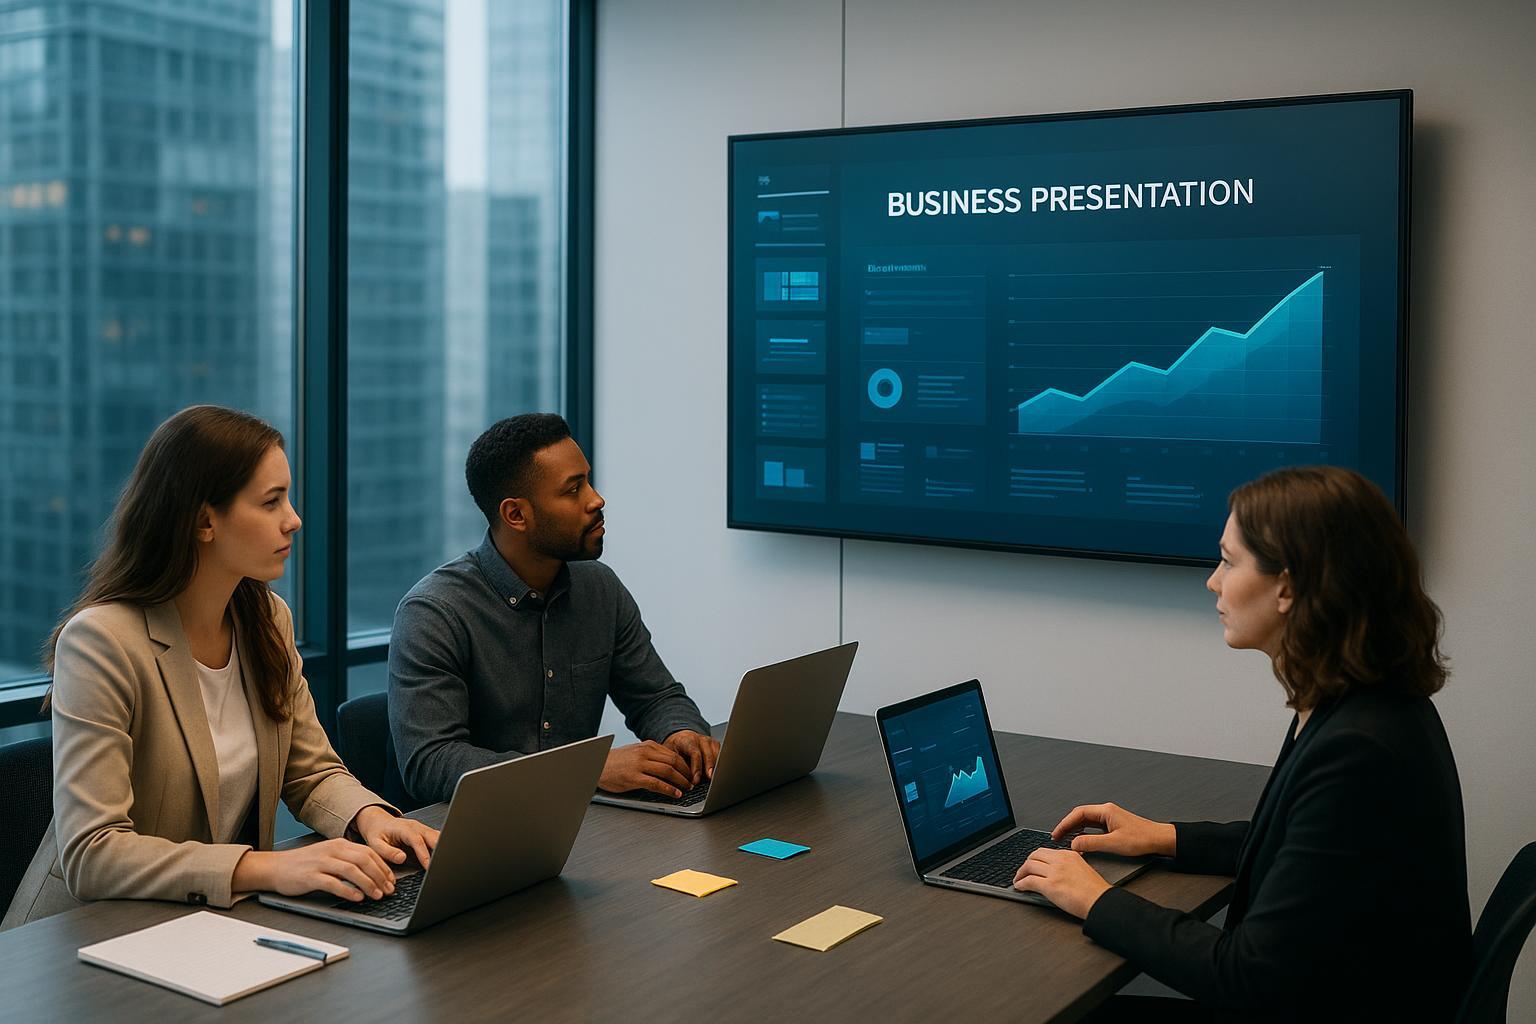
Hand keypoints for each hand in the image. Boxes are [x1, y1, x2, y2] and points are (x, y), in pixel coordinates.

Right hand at [234, 837, 397, 902]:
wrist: (275, 867)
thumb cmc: (304, 864)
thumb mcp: (329, 856)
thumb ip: (348, 861)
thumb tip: (373, 874)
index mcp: (340, 844)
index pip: (369, 853)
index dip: (384, 867)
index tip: (392, 880)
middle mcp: (332, 851)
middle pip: (364, 860)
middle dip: (380, 876)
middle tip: (388, 890)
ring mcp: (321, 863)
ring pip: (351, 870)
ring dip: (368, 884)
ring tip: (377, 895)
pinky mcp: (310, 876)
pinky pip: (333, 883)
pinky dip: (348, 891)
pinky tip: (357, 898)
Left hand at [352, 805, 438, 869]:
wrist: (379, 822)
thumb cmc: (377, 833)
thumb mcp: (375, 844)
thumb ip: (387, 852)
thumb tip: (402, 858)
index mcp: (404, 828)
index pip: (417, 841)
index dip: (424, 854)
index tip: (428, 866)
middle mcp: (416, 827)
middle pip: (433, 836)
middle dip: (440, 850)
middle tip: (442, 864)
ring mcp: (422, 829)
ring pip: (438, 837)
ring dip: (442, 848)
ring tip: (444, 862)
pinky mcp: (425, 833)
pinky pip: (437, 839)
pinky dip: (441, 847)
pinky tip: (442, 857)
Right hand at [598, 741, 693, 796]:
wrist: (596, 765)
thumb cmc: (616, 762)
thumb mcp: (636, 753)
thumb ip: (652, 756)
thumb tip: (670, 765)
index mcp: (647, 745)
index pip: (673, 754)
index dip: (686, 765)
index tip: (692, 773)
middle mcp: (645, 752)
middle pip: (674, 761)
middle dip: (686, 773)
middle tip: (693, 782)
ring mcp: (639, 764)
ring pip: (667, 771)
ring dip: (681, 781)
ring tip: (687, 788)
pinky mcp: (634, 777)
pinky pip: (656, 783)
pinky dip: (668, 789)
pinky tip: (674, 793)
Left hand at [663, 729, 719, 785]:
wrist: (680, 739)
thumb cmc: (674, 748)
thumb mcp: (670, 755)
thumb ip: (675, 765)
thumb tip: (678, 781)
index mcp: (686, 740)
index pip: (694, 753)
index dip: (696, 767)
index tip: (696, 780)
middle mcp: (699, 739)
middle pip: (708, 754)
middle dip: (708, 769)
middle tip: (707, 781)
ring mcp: (709, 741)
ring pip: (716, 755)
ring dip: (715, 768)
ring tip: (713, 780)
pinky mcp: (716, 745)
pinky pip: (721, 755)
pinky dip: (719, 765)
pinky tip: (716, 774)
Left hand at [1013, 849, 1112, 918]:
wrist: (1101, 902)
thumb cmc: (1096, 891)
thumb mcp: (1084, 869)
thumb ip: (1070, 866)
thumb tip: (1058, 872)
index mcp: (1069, 855)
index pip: (1046, 852)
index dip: (1036, 858)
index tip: (1032, 864)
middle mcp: (1060, 860)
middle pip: (1034, 856)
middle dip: (1026, 863)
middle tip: (1022, 871)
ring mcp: (1054, 872)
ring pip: (1029, 866)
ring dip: (1020, 873)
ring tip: (1018, 879)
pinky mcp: (1050, 886)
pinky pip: (1029, 881)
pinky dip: (1021, 884)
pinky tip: (1019, 887)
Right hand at [1051, 802, 1176, 857]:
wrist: (1159, 839)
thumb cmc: (1142, 838)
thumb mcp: (1113, 843)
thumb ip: (1091, 843)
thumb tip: (1074, 844)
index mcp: (1106, 811)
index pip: (1078, 813)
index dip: (1064, 823)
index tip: (1057, 833)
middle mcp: (1107, 812)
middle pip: (1080, 816)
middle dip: (1067, 826)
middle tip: (1057, 837)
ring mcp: (1110, 818)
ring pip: (1086, 821)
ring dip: (1075, 829)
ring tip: (1066, 839)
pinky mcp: (1113, 825)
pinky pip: (1093, 826)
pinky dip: (1084, 832)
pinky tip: (1081, 840)